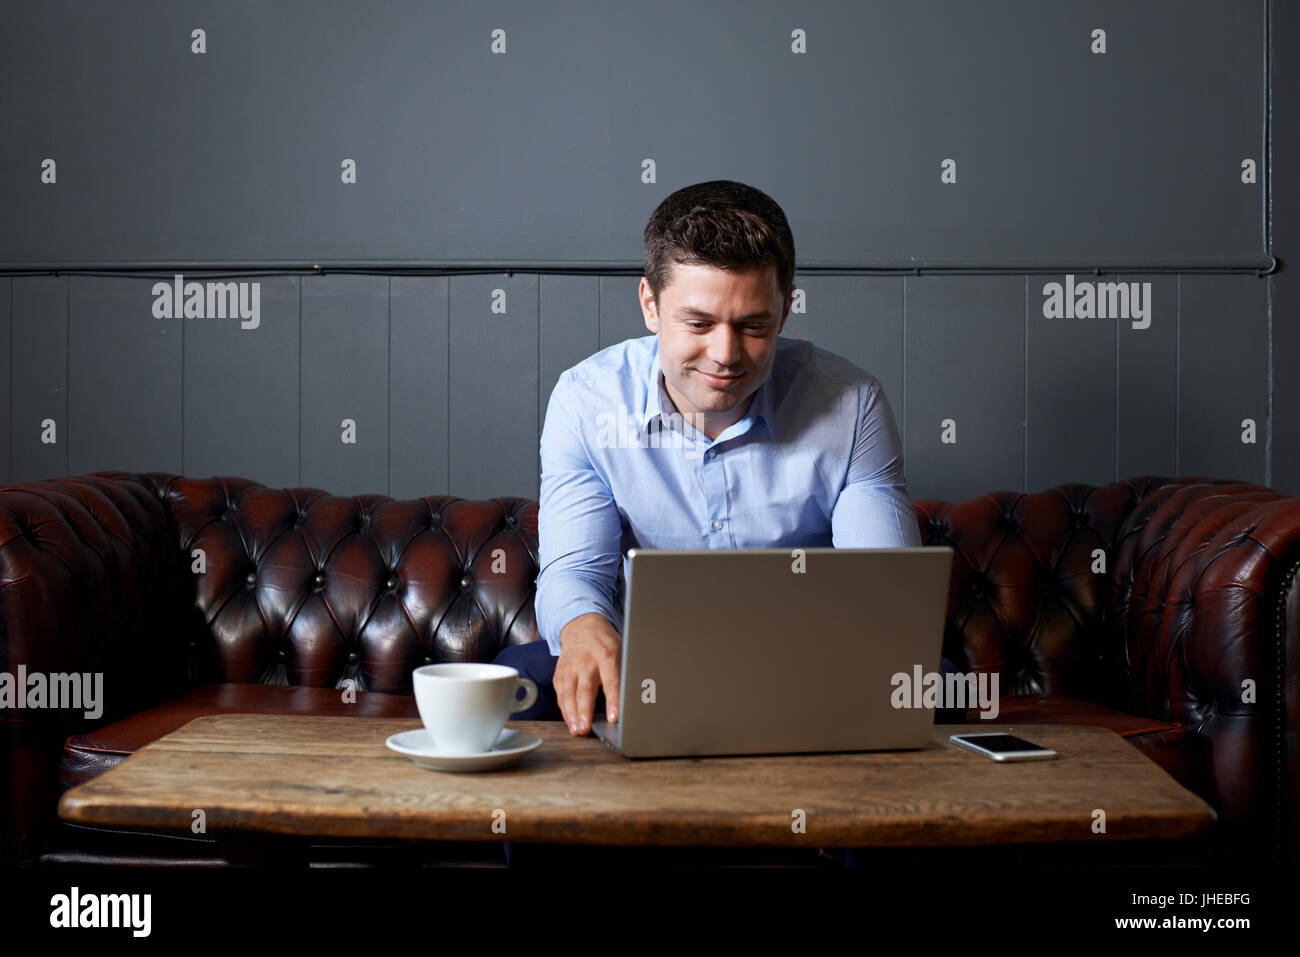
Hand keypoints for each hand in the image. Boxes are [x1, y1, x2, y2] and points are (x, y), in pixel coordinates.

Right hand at [554, 613, 621, 734]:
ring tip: (577, 730)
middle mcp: (586, 662)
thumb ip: (626, 672)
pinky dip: (565, 710)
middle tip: (586, 729)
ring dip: (572, 714)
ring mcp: (570, 668)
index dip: (613, 701)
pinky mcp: (559, 674)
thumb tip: (642, 697)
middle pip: (585, 690)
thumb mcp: (622, 651)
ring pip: (568, 694)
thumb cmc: (606, 644)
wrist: (582, 627)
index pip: (611, 682)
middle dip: (585, 711)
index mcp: (607, 656)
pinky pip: (561, 695)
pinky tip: (571, 722)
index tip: (614, 718)